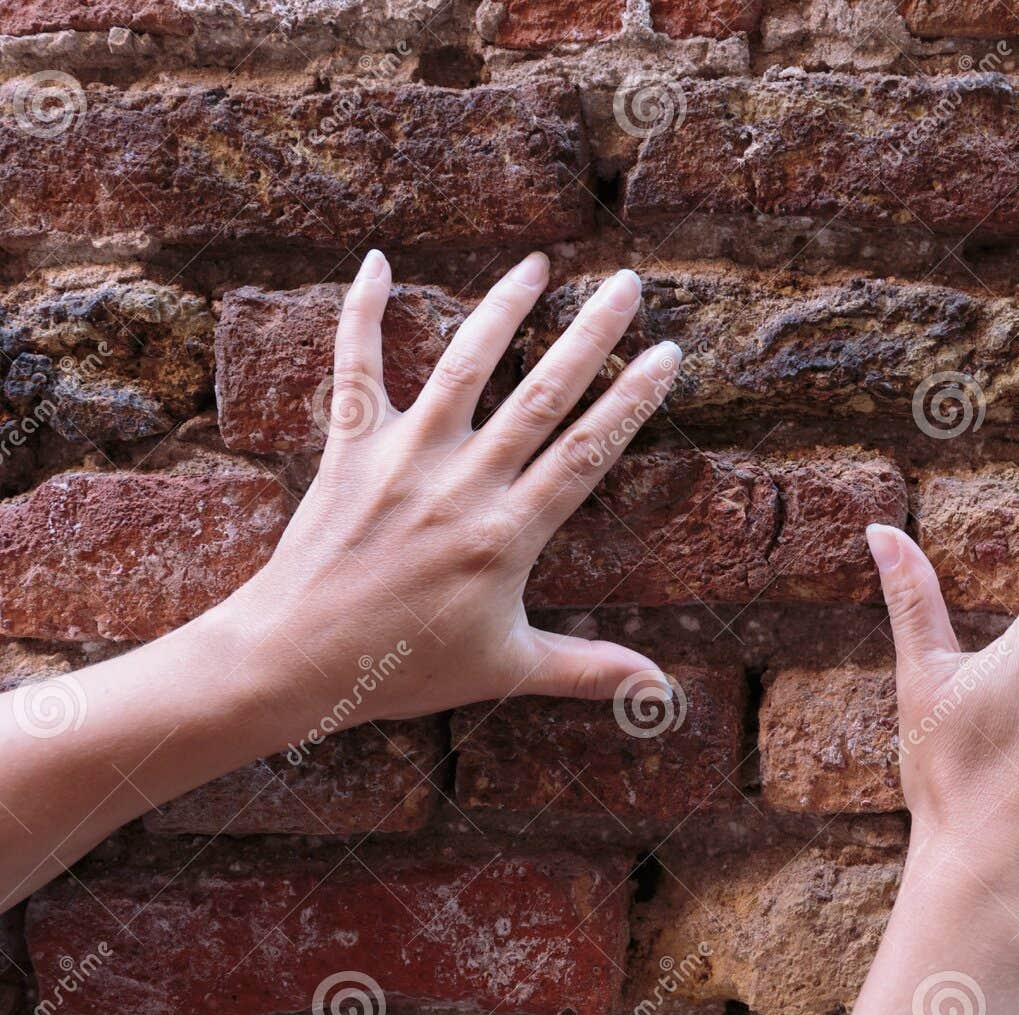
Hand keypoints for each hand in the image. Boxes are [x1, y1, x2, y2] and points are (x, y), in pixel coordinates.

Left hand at [0, 252, 679, 906]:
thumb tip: (662, 691)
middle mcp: (464, 483)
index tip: (666, 352)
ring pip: (464, 366)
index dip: (633, 399)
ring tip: (539, 264)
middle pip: (541, 394)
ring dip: (503, 309)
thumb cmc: (403, 669)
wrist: (294, 660)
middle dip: (590, 335)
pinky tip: (376, 261)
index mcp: (509, 533)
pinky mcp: (351, 450)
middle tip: (626, 284)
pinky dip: (362, 312)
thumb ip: (591, 669)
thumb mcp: (508, 668)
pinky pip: (357, 368)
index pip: (589, 451)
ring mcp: (405, 459)